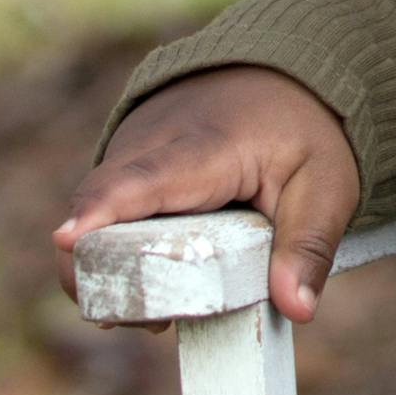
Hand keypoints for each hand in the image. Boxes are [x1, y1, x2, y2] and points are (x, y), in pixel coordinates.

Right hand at [54, 69, 363, 321]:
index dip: (104, 212)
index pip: (144, 180)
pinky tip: (156, 282)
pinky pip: (103, 209)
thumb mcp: (328, 187)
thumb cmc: (303, 130)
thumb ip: (309, 247)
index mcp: (206, 146)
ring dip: (111, 264)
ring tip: (160, 312)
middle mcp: (152, 141)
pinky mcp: (122, 161)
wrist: (283, 73)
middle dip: (100, 267)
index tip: (68, 239)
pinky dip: (116, 247)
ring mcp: (129, 147)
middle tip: (146, 321)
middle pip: (99, 204)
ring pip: (94, 212)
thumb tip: (297, 310)